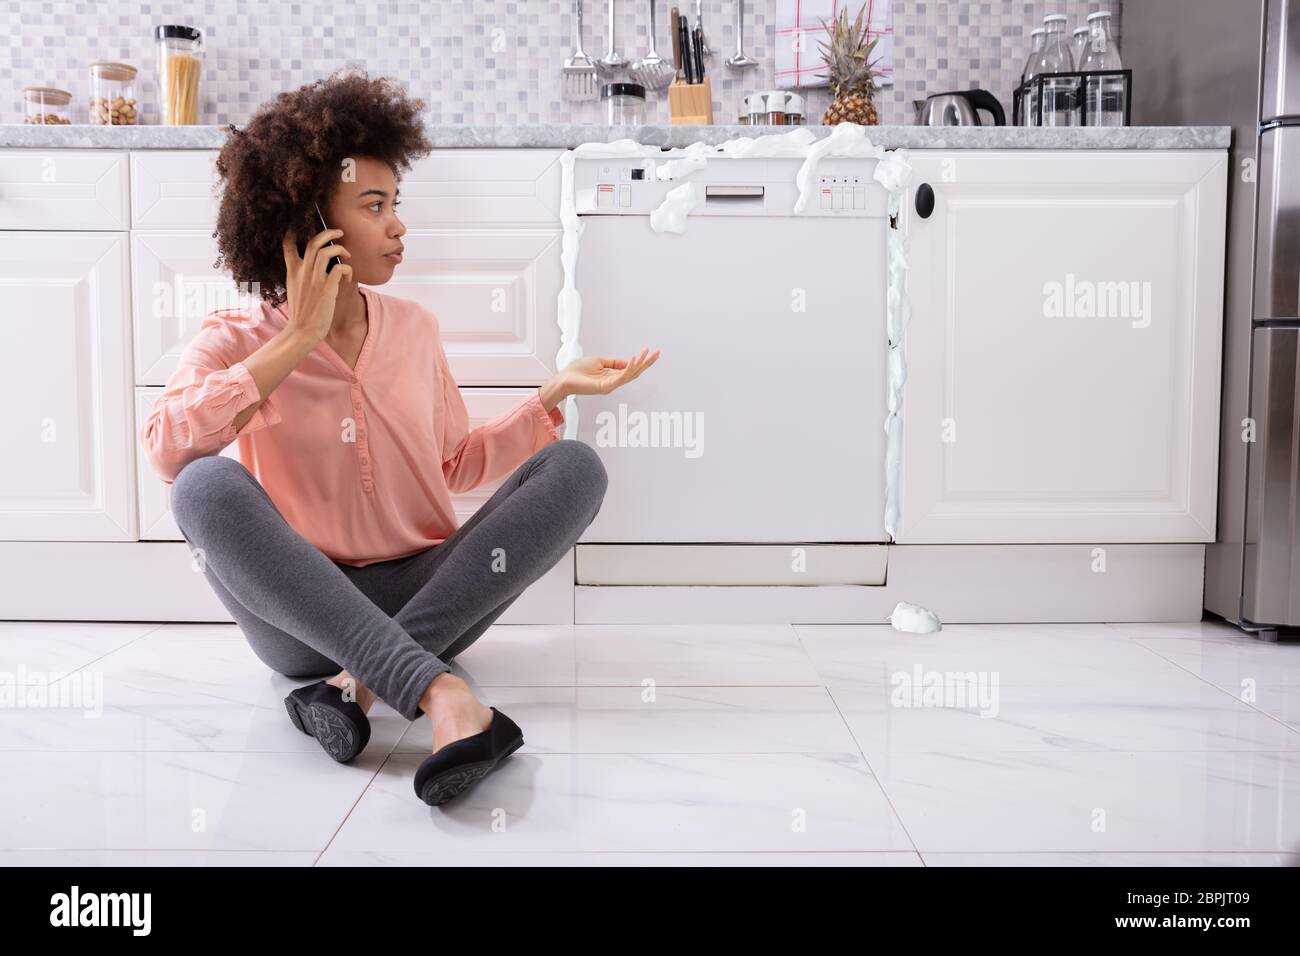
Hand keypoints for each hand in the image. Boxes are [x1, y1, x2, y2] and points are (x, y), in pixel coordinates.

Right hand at [280, 226, 352, 344]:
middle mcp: (302, 272)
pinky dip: (346, 268)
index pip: (288, 245)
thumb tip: (314, 266)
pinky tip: (348, 274)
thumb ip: (300, 276)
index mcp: (292, 271)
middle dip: (329, 232)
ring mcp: (314, 280)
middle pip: (314, 242)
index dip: (293, 231)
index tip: (301, 224)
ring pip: (327, 252)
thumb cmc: (301, 313)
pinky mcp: (327, 289)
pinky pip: (339, 268)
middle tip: (339, 232)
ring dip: (340, 249)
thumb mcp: (294, 290)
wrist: (301, 332)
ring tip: (347, 255)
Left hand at [561, 347, 660, 396]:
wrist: (564, 379)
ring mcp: (611, 385)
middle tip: (658, 353)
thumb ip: (614, 362)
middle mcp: (613, 381)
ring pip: (631, 374)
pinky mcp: (606, 386)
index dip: (641, 360)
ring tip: (648, 353)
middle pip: (635, 372)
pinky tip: (634, 358)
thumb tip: (628, 361)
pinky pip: (621, 376)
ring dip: (641, 363)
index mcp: (612, 375)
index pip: (631, 369)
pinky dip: (629, 367)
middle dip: (647, 362)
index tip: (650, 351)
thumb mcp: (599, 361)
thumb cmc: (577, 371)